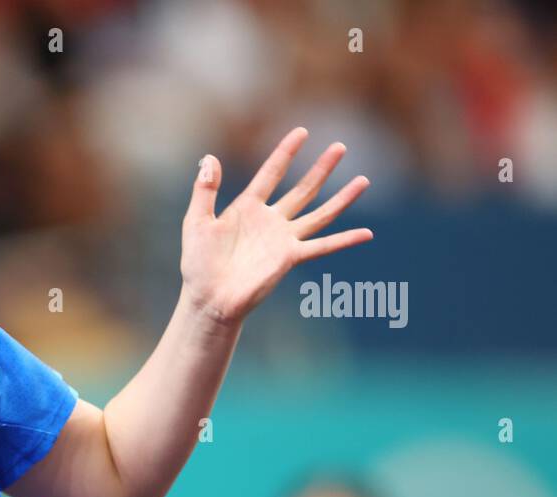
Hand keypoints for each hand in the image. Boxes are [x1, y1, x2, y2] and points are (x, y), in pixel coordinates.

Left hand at [179, 127, 371, 326]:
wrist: (208, 298)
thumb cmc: (198, 264)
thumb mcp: (196, 222)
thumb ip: (204, 190)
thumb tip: (209, 157)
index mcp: (247, 207)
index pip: (271, 173)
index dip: (285, 152)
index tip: (302, 132)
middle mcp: (270, 220)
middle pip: (302, 189)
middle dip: (321, 168)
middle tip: (340, 147)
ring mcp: (282, 239)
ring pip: (319, 213)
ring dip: (341, 198)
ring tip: (363, 180)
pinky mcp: (289, 258)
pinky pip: (322, 246)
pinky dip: (344, 240)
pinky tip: (366, 234)